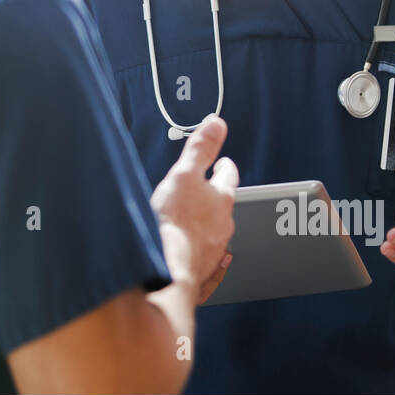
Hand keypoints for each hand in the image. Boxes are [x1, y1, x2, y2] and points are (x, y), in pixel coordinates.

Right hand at [150, 116, 238, 296]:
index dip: (224, 167)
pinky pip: (208, 257)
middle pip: (223, 205)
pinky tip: (197, 251)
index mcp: (221, 198)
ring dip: (207, 224)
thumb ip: (201, 148)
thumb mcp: (184, 174)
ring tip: (193, 220)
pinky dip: (203, 249)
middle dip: (215, 196)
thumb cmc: (173, 223)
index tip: (222, 163)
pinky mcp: (203, 269)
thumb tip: (217, 124)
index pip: (228, 176)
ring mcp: (215, 249)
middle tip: (205, 191)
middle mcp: (223, 224)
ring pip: (215, 231)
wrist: (165, 268)